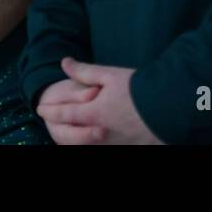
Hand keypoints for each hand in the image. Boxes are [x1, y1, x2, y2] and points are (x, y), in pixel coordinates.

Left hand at [35, 57, 161, 144]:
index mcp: (94, 114)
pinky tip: (99, 137)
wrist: (171, 107)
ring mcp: (117, 144)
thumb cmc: (139, 89)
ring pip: (90, 144)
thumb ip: (84, 71)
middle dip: (60, 130)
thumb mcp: (109, 75)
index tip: (40, 108)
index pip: (64, 114)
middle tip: (52, 123)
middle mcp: (102, 133)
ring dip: (79, 138)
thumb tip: (64, 63)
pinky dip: (100, 143)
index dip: (50, 111)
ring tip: (72, 131)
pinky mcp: (132, 148)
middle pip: (73, 136)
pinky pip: (110, 147)